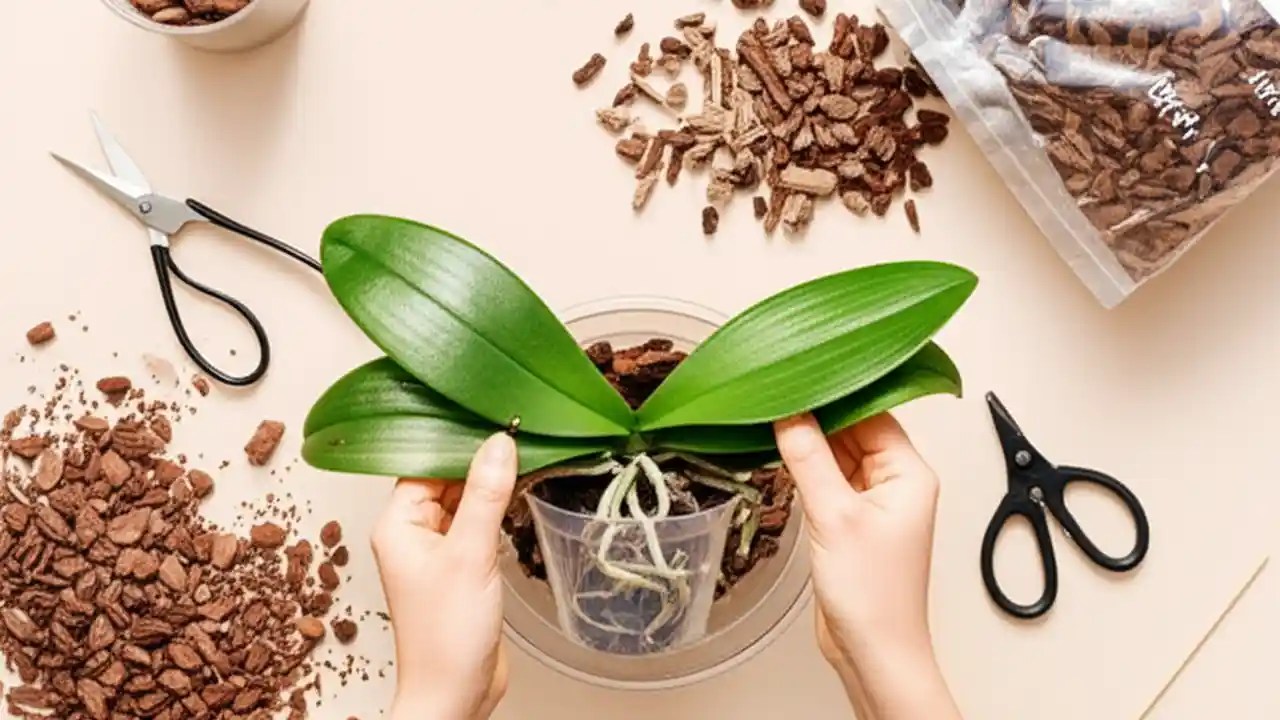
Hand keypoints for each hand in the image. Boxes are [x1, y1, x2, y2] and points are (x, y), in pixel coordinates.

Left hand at [372, 433, 516, 719]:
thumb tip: (499, 443)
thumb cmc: (445, 637)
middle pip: (446, 479)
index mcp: (397, 524)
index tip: (495, 423)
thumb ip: (485, 494)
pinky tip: (519, 500)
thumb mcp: (470, 554)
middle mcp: (412, 535)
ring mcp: (436, 552)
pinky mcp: (460, 568)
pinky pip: (477, 525)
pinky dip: (497, 512)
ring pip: (464, 501)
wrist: (454, 694)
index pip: (425, 463)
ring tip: (525, 462)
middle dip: (480, 462)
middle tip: (520, 439)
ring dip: (491, 487)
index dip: (459, 443)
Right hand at [774, 413, 959, 719]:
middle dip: (816, 416)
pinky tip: (781, 458)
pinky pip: (828, 479)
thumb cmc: (874, 596)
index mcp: (909, 473)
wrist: (873, 651)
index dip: (834, 394)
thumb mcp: (834, 516)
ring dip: (808, 443)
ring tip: (771, 423)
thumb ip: (809, 459)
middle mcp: (896, 483)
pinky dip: (806, 469)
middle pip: (853, 430)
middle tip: (775, 398)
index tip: (797, 379)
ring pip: (837, 454)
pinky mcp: (852, 521)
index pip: (871, 412)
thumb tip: (789, 413)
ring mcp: (873, 502)